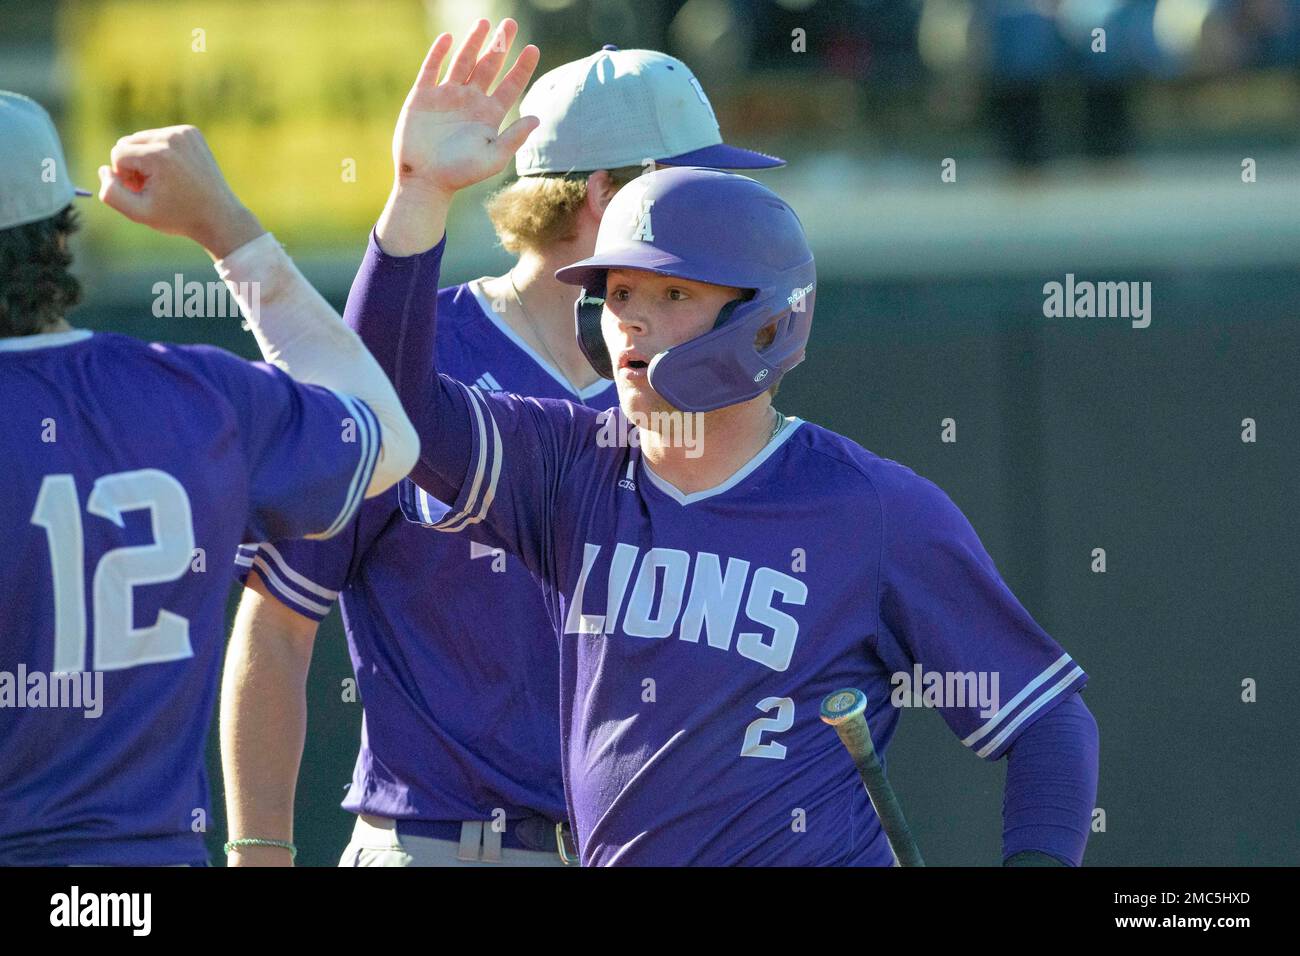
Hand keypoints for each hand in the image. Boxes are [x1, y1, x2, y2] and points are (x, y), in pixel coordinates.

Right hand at [97, 125, 263, 259]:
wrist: (219, 217)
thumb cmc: (178, 217)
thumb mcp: (138, 213)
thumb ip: (111, 193)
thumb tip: (104, 169)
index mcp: (158, 155)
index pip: (117, 153)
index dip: (124, 176)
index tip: (143, 191)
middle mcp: (171, 137)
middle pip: (128, 142)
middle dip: (133, 165)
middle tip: (153, 187)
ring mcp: (184, 132)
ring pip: (143, 138)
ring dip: (145, 158)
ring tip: (163, 181)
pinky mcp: (191, 132)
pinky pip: (160, 136)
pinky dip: (161, 152)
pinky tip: (174, 171)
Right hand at [391, 18, 539, 199]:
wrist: (425, 181)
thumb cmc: (460, 174)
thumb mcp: (493, 158)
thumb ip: (514, 138)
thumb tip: (537, 118)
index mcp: (489, 115)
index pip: (510, 86)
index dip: (522, 68)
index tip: (534, 49)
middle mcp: (470, 101)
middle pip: (489, 66)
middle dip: (500, 45)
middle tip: (511, 24)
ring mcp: (446, 96)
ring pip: (463, 62)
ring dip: (473, 42)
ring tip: (485, 23)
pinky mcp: (423, 96)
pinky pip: (431, 69)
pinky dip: (438, 53)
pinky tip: (448, 39)